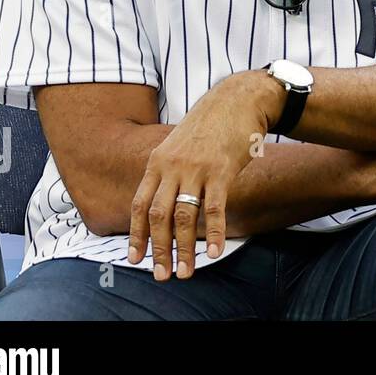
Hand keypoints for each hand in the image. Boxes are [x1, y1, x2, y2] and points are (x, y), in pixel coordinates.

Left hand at [126, 71, 280, 279]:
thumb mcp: (178, 143)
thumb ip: (169, 169)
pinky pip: (214, 209)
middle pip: (159, 216)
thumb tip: (165, 198)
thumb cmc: (212, 123)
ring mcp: (196, 169)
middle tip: (162, 275)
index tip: (135, 259)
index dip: (137, 235)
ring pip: (184, 217)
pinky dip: (213, 233)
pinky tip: (215, 252)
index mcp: (158, 162)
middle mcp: (172, 167)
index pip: (139, 205)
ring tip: (187, 272)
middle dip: (159, 250)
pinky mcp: (221, 170)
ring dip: (184, 249)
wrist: (240, 99)